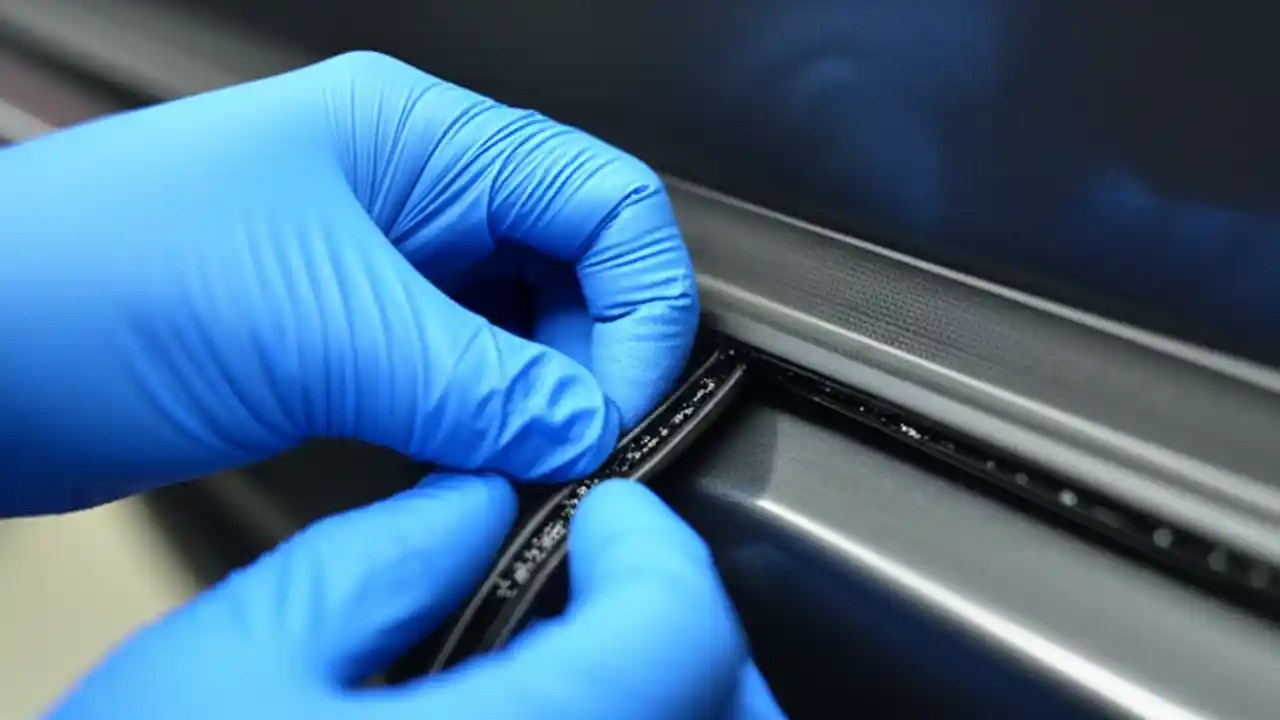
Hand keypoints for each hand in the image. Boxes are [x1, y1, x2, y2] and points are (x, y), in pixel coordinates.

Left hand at [0, 51, 696, 513]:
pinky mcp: (349, 332)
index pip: (603, 200)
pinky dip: (484, 421)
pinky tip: (472, 460)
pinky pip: (460, 371)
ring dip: (540, 397)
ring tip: (523, 461)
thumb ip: (476, 384)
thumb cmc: (88, 284)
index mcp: (418, 139)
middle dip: (594, 359)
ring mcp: (381, 262)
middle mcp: (412, 190)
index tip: (622, 404)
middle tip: (577, 447)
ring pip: (522, 324)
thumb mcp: (317, 331)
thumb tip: (585, 428)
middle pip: (575, 262)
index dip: (639, 307)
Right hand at [48, 477, 784, 718]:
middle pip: (731, 713)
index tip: (607, 515)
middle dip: (692, 630)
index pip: (678, 635)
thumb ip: (378, 561)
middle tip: (622, 578)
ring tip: (606, 649)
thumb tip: (475, 505)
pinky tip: (570, 718)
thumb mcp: (231, 660)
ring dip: (688, 696)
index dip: (654, 548)